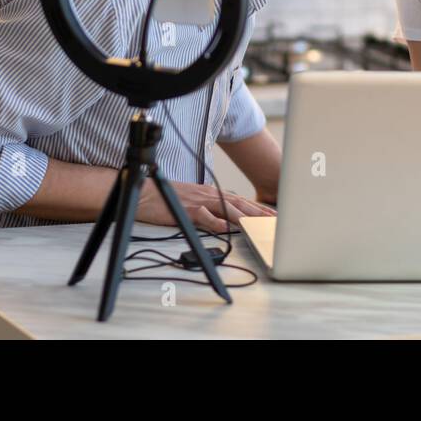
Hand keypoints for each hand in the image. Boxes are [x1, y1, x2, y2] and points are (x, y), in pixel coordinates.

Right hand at [137, 178, 275, 232]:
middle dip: (258, 212)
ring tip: (258, 224)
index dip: (257, 207)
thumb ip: (210, 209)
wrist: (146, 193)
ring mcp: (198, 201)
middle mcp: (208, 195)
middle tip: (274, 220)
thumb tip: (227, 220)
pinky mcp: (186, 209)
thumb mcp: (194, 201)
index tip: (272, 214)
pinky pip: (203, 216)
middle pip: (239, 203)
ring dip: (244, 216)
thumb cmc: (168, 198)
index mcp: (211, 193)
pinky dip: (215, 222)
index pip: (239, 200)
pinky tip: (226, 228)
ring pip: (226, 208)